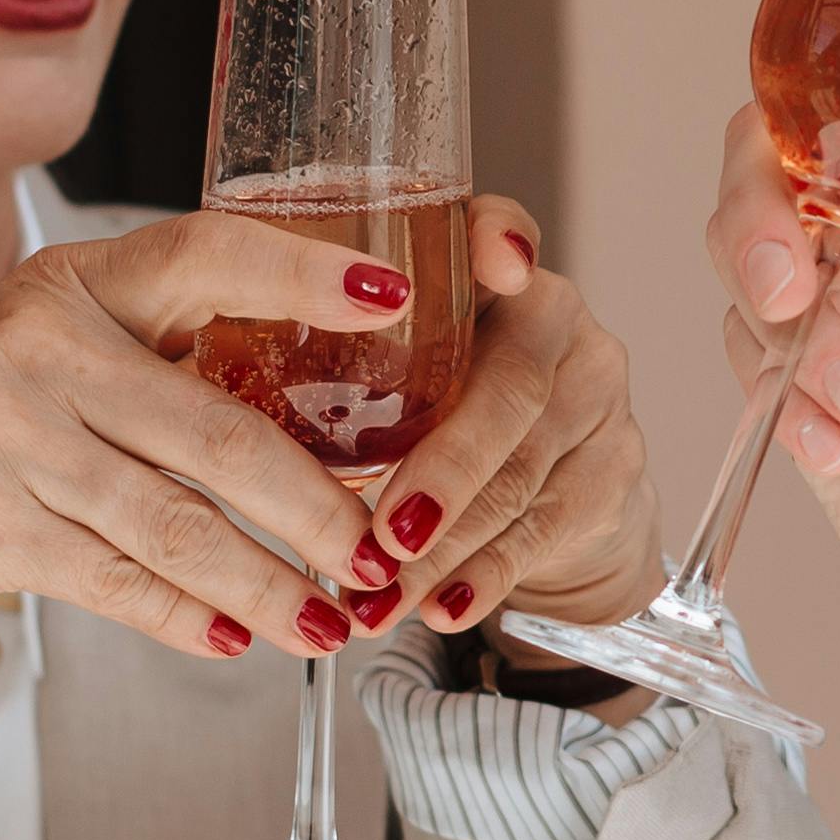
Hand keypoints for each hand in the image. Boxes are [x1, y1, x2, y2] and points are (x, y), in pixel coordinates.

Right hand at [0, 209, 419, 663]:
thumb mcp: (37, 355)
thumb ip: (146, 359)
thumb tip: (309, 399)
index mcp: (70, 285)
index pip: (207, 254)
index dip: (304, 271)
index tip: (393, 296)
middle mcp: (36, 346)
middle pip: (219, 427)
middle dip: (318, 505)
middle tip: (381, 553)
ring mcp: (1, 436)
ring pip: (178, 521)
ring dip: (266, 584)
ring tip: (330, 622)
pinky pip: (116, 579)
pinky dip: (185, 617)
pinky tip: (234, 640)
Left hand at [316, 198, 667, 649]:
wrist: (555, 492)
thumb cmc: (442, 414)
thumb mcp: (392, 370)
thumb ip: (340, 368)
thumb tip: (224, 422)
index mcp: (494, 278)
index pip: (503, 232)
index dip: (501, 238)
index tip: (497, 261)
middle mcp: (559, 325)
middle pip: (512, 390)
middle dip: (443, 469)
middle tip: (378, 534)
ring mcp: (598, 399)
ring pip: (521, 477)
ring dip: (443, 549)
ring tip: (375, 597)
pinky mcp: (614, 473)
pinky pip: (545, 531)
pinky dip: (485, 576)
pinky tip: (440, 607)